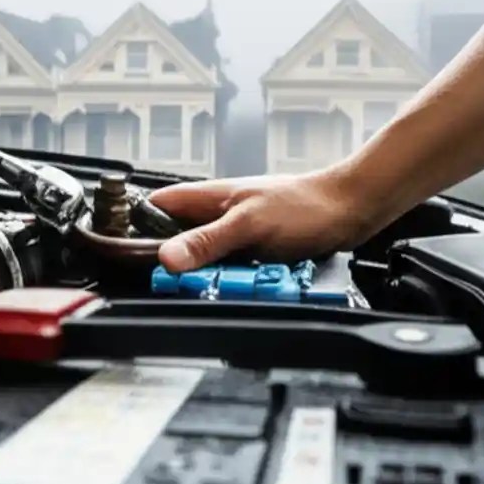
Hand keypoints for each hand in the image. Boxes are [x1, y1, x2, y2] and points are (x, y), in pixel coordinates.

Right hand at [149, 167, 379, 271]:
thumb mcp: (248, 225)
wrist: (350, 210)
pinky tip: (248, 286)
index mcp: (205, 197)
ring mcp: (234, 233)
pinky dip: (237, 282)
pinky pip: (232, 273)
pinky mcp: (253, 251)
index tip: (133, 258)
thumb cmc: (304, 205)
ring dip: (212, 278)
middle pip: (177, 244)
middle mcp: (215, 214)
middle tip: (191, 283)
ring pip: (204, 263)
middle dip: (181, 267)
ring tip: (229, 284)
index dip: (137, 229)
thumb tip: (165, 259)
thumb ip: (206, 241)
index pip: (153, 208)